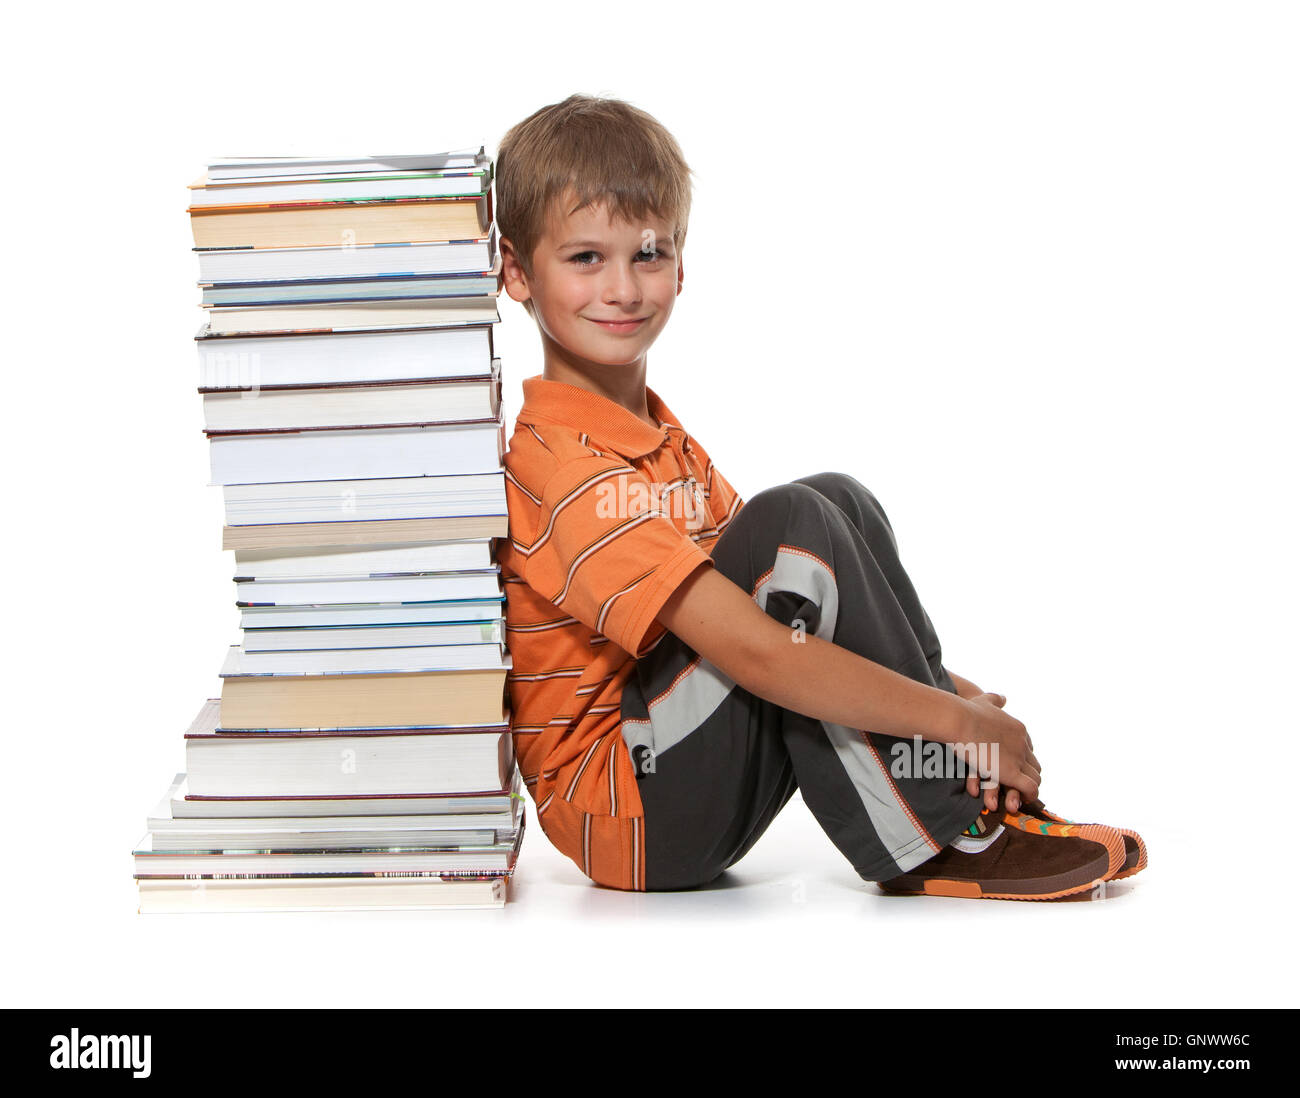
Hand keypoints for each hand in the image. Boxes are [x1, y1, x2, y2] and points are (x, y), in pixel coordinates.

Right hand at [955, 692, 1040, 812]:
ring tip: (1017, 797)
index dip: (1020, 760)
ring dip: (1026, 790)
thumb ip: (995, 700)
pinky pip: (1031, 789)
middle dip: (1025, 776)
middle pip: (1033, 765)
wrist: (960, 721)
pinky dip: (1028, 796)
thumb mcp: (985, 701)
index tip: (1010, 767)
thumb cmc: (966, 711)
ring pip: (1035, 778)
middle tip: (1014, 786)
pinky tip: (1019, 801)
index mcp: (1019, 730)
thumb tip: (1004, 698)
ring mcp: (1019, 759)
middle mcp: (1023, 744)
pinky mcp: (1012, 773)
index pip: (1028, 749)